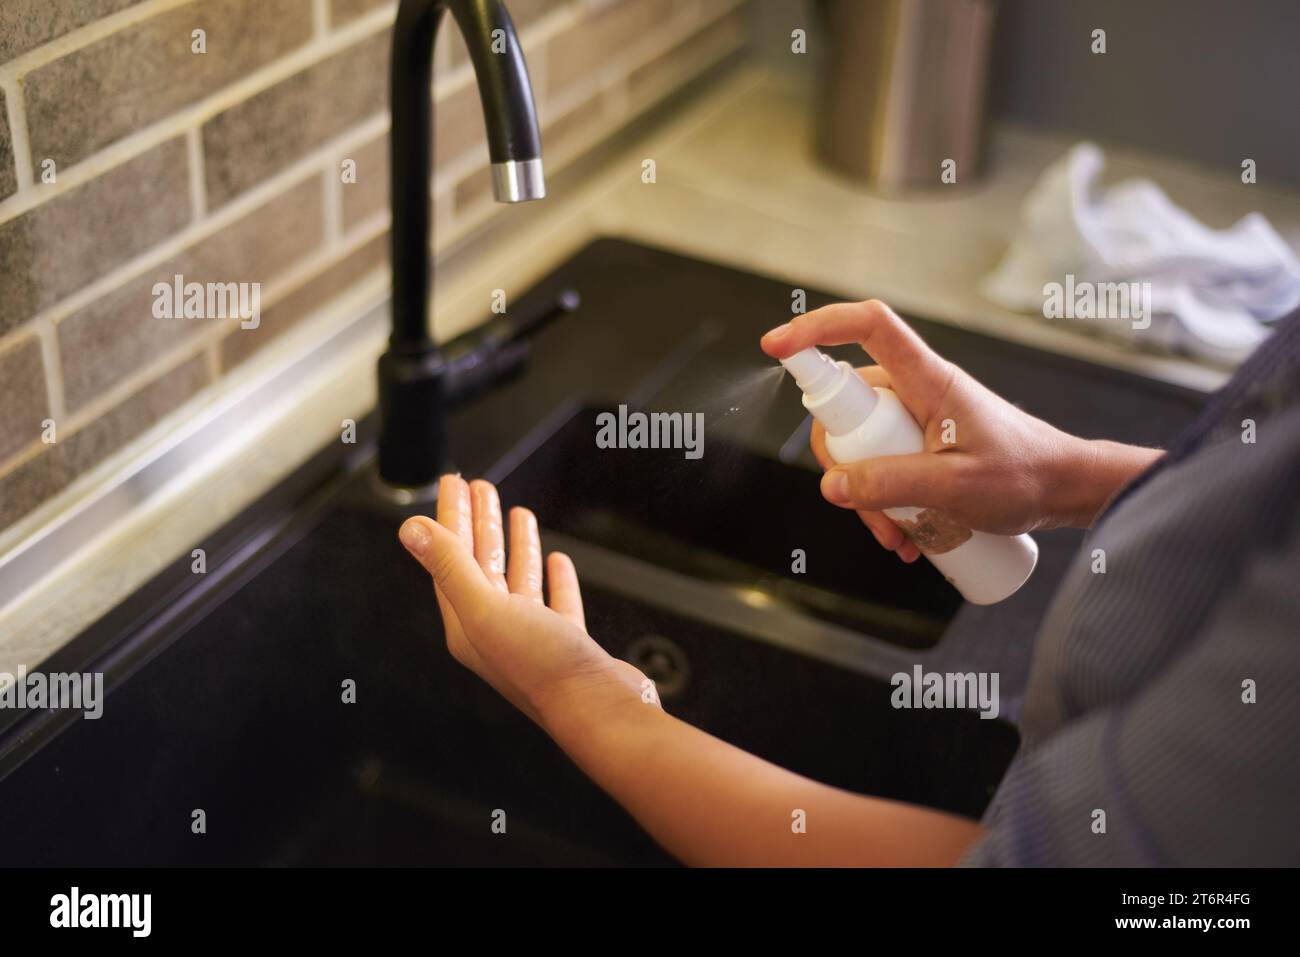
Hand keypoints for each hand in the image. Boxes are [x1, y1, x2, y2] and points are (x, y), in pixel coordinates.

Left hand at [398, 475, 654, 725]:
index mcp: (467, 624)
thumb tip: (409, 529)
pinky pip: (555, 602)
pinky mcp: (565, 644)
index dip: (451, 518)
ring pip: (516, 580)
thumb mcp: (486, 608)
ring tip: (516, 512)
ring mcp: (531, 637)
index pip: (450, 559)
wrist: (596, 708)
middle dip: (478, 523)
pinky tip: (557, 560)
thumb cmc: (542, 666)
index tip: (454, 482)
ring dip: (514, 544)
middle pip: (480, 565)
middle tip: (480, 486)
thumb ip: (448, 565)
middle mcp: (494, 631)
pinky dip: (554, 578)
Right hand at [761, 300, 1160, 555]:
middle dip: (846, 467)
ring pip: (863, 445)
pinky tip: (905, 537)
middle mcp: (918, 390)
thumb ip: (891, 484)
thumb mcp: (955, 487)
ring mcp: (919, 416)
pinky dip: (883, 500)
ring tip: (898, 537)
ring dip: (867, 495)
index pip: (868, 326)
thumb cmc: (1026, 476)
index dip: (818, 327)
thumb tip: (832, 486)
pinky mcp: (923, 442)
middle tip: (871, 515)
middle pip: (850, 407)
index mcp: (928, 379)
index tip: (777, 347)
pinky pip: (882, 463)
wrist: (1066, 490)